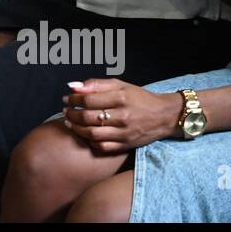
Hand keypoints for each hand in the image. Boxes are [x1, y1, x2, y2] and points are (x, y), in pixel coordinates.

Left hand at [62, 79, 182, 153]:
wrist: (165, 116)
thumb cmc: (139, 98)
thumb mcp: (120, 85)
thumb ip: (96, 84)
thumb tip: (73, 86)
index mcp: (121, 98)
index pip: (88, 100)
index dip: (73, 99)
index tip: (66, 99)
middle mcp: (122, 116)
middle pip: (88, 118)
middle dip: (72, 114)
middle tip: (65, 111)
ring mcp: (124, 133)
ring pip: (92, 134)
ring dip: (76, 129)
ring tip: (70, 123)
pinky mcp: (126, 145)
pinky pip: (102, 146)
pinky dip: (90, 141)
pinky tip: (85, 134)